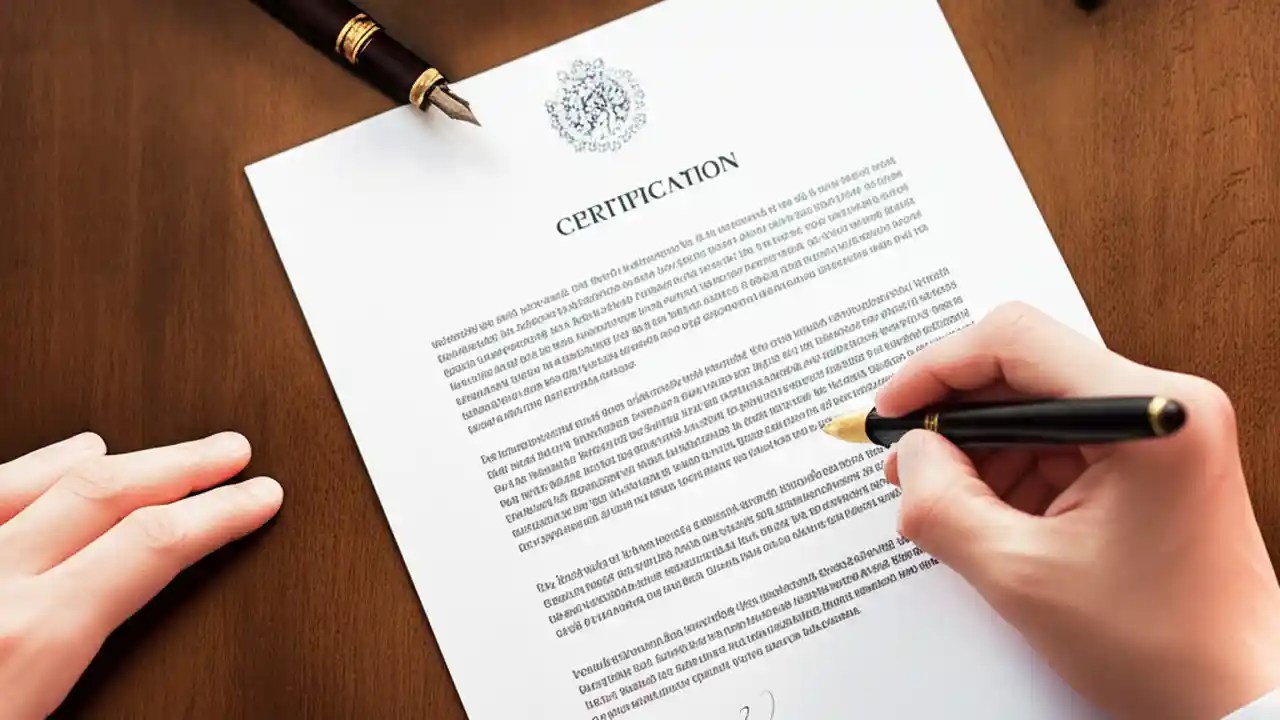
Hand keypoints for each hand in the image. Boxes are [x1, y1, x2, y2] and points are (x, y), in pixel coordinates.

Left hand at [0, 432, 281, 718]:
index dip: (218, 513)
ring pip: (28, 481)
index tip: (256, 499)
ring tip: (136, 452)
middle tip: (228, 453)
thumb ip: (97, 684)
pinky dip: (19, 475)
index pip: (152, 545)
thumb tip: (170, 702)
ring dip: (95, 460)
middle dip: (181, 465)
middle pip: (102, 492)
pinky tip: (33, 476)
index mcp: (30, 636)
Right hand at [877, 302, 1279, 719]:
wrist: (1233, 695)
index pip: (1016, 342)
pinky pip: (1059, 439)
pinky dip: (1013, 471)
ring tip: (949, 505)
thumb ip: (943, 503)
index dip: (937, 369)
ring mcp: (1160, 428)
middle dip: (955, 417)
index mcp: (1148, 412)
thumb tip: (910, 453)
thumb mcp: (1020, 575)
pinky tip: (990, 515)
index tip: (894, 408)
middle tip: (907, 461)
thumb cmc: (1161, 647)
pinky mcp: (1151, 457)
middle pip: (1024, 370)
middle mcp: (1163, 402)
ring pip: (1035, 407)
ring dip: (980, 450)